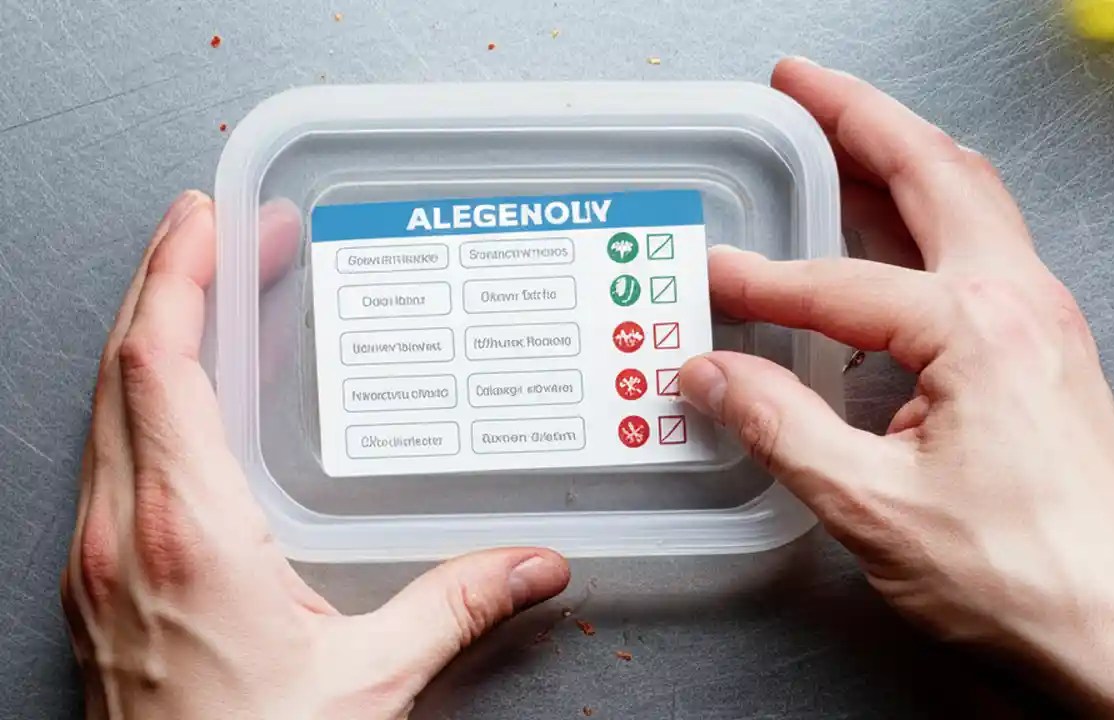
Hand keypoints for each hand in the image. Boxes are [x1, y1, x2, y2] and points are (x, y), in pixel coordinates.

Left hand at [61, 192, 569, 718]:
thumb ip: (455, 606)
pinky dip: (141, 398)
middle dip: (168, 281)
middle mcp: (124, 534)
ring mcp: (99, 559)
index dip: (178, 277)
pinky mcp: (99, 584)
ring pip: (105, 410)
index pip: (158, 367)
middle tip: (219, 232)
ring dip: (150, 337)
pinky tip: (182, 401)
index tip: (204, 220)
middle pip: (121, 368)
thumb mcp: (367, 682)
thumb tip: (533, 566)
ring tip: (202, 293)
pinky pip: (108, 457)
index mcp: (187, 535)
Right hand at [680, 58, 1113, 717]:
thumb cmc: (1022, 578)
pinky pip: (985, 246)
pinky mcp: (1048, 352)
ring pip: (970, 199)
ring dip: (905, 153)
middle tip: (799, 84)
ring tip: (843, 130)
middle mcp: (1022, 304)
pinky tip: (897, 234)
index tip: (709, 280)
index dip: (762, 280)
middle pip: (934, 172)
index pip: (839, 283)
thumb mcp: (873, 507)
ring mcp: (1045, 323)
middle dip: (860, 117)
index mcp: (976, 329)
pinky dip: (933, 212)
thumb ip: (781, 427)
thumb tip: (715, 375)